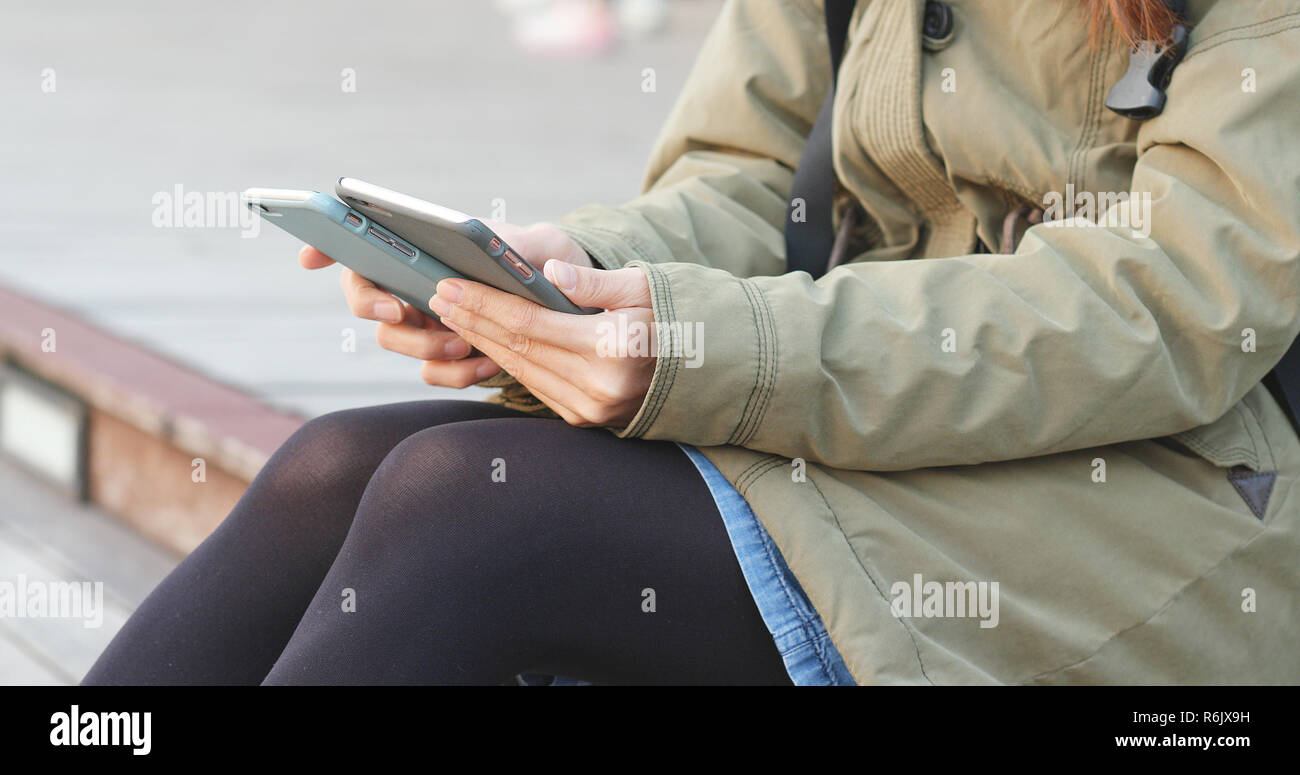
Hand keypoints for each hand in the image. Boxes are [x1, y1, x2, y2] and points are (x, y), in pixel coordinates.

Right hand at [298, 221, 592, 387]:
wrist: (570, 302)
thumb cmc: (545, 260)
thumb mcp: (538, 244)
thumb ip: (513, 243)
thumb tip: (485, 242)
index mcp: (423, 251)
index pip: (362, 246)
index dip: (326, 248)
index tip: (313, 257)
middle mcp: (414, 287)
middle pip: (365, 301)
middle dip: (377, 307)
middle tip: (402, 309)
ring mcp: (426, 325)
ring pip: (394, 342)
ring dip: (424, 345)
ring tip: (464, 342)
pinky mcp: (448, 357)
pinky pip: (433, 373)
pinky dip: (457, 372)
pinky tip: (489, 364)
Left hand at [430, 261, 654, 427]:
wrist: (709, 370)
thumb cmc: (676, 316)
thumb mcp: (645, 286)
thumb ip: (594, 281)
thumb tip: (549, 271)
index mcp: (615, 346)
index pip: (531, 321)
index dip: (485, 302)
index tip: (451, 285)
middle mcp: (600, 385)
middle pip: (519, 347)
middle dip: (473, 320)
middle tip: (438, 296)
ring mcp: (593, 408)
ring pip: (522, 371)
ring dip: (483, 342)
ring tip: (453, 316)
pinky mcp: (588, 420)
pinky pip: (537, 387)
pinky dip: (508, 363)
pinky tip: (486, 342)